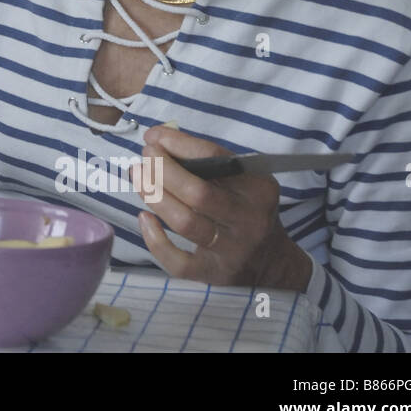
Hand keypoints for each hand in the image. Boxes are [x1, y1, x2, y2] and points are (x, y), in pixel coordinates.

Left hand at [130, 127, 311, 290]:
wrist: (272, 262)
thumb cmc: (247, 210)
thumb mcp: (245, 181)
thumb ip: (210, 161)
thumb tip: (160, 140)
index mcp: (258, 189)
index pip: (215, 158)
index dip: (179, 144)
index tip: (154, 136)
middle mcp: (248, 220)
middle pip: (199, 193)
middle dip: (163, 169)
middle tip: (145, 156)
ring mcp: (232, 250)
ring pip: (186, 223)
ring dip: (154, 196)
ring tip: (138, 175)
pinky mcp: (213, 273)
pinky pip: (178, 262)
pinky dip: (155, 240)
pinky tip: (144, 218)